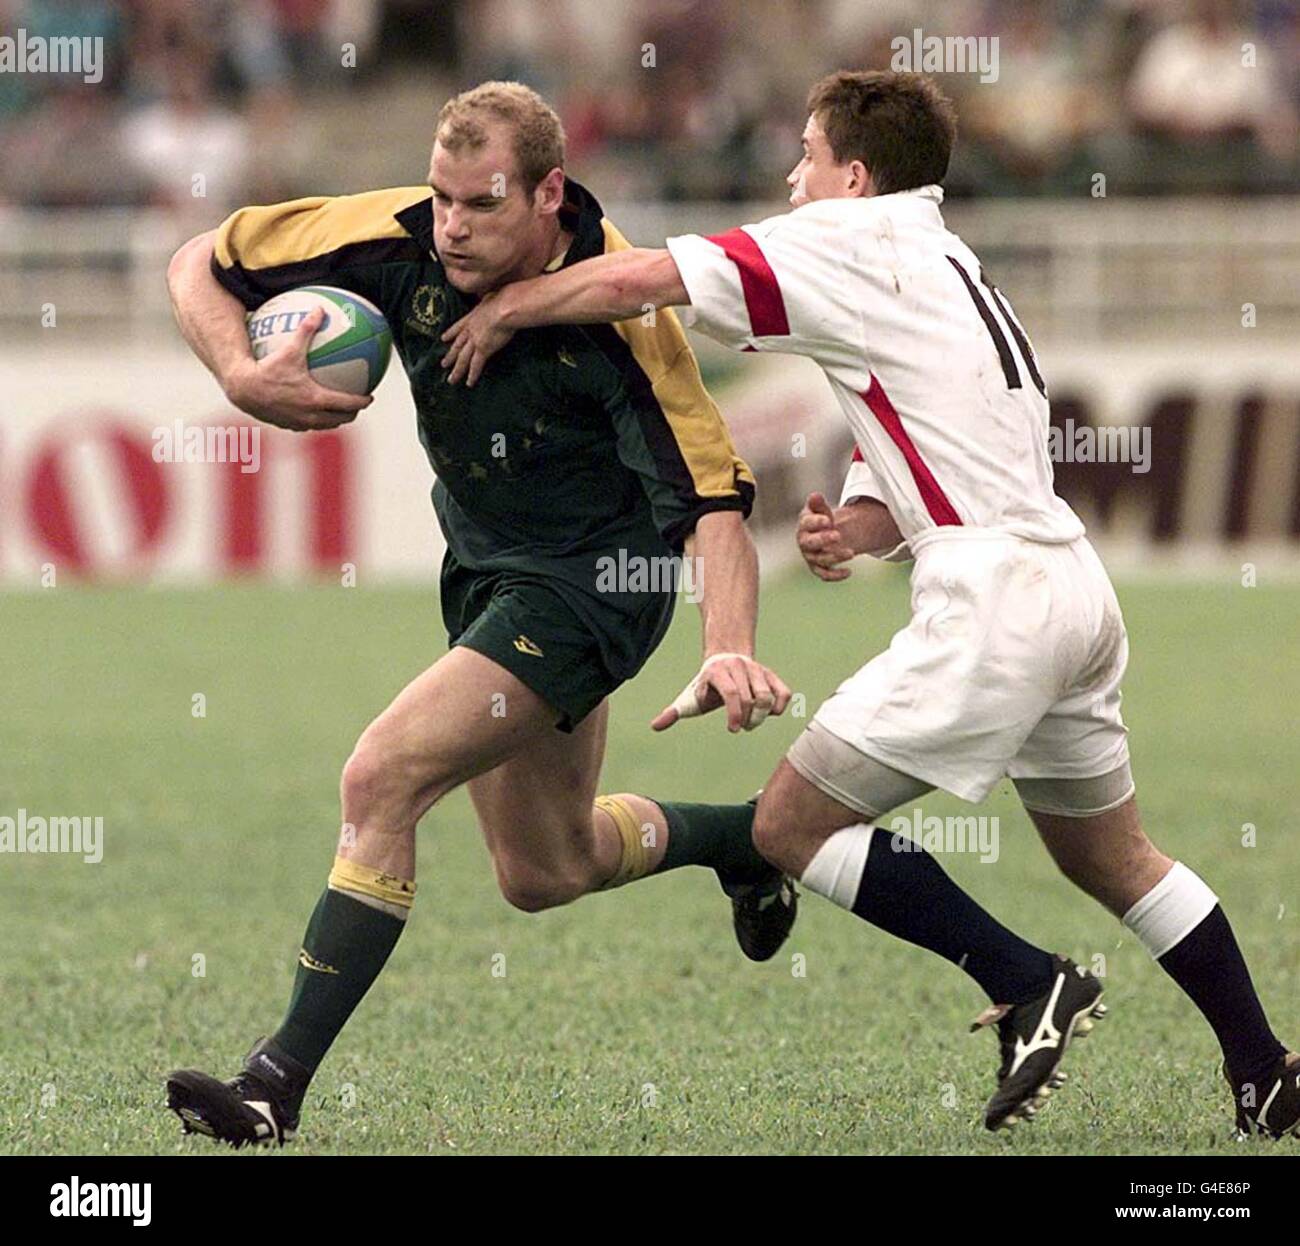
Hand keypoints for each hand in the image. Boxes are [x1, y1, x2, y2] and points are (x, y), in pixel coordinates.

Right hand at [225, 307, 371, 431]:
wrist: (242, 389)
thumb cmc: (266, 368)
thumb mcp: (289, 348)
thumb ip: (306, 329)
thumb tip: (320, 309)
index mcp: (317, 399)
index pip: (348, 404)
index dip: (362, 401)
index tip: (370, 397)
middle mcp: (311, 416)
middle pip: (340, 419)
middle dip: (351, 413)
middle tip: (356, 404)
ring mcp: (299, 424)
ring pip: (324, 425)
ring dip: (334, 419)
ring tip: (338, 410)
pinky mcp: (286, 426)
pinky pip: (307, 426)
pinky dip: (314, 420)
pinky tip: (311, 410)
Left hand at [441, 293, 513, 386]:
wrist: (505, 307)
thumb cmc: (503, 299)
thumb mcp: (491, 296)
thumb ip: (489, 299)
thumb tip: (491, 296)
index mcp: (472, 317)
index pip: (458, 327)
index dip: (450, 333)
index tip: (443, 338)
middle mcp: (470, 330)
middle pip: (457, 345)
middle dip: (450, 356)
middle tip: (443, 364)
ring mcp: (475, 341)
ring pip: (463, 358)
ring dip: (457, 370)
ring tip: (451, 379)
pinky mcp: (483, 350)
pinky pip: (476, 365)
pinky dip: (472, 375)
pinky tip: (468, 383)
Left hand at [652, 652, 792, 732]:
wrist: (724, 660)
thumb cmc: (706, 686)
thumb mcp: (689, 698)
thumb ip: (674, 712)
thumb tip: (654, 726)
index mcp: (716, 672)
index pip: (732, 693)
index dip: (735, 714)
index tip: (733, 729)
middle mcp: (738, 667)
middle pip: (753, 699)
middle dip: (748, 719)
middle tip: (741, 726)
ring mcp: (757, 669)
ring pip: (768, 697)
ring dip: (762, 716)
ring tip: (751, 721)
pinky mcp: (771, 675)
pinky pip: (784, 693)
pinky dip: (778, 707)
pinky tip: (768, 713)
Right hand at [797, 492, 854, 581]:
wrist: (824, 534)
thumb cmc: (822, 519)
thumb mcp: (821, 509)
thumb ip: (818, 504)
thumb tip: (815, 496)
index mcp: (804, 526)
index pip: (806, 524)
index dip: (816, 522)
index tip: (828, 520)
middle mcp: (804, 542)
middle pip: (809, 543)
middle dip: (823, 540)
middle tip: (838, 535)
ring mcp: (810, 557)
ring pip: (820, 560)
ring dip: (836, 557)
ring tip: (852, 553)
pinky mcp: (818, 568)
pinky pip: (824, 575)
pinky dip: (836, 575)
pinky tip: (849, 572)